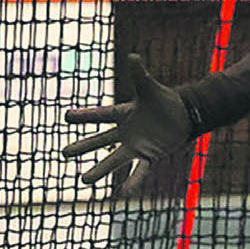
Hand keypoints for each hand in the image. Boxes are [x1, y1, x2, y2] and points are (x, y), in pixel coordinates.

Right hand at [61, 54, 194, 188]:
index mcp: (123, 114)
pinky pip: (139, 171)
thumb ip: (140, 75)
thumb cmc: (166, 100)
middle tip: (65, 153)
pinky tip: (123, 193)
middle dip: (83, 146)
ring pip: (114, 160)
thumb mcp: (151, 88)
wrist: (184, 116)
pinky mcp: (148, 156)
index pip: (100, 115)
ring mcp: (136, 145)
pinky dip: (132, 181)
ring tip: (84, 180)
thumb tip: (132, 56)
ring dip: (100, 169)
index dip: (84, 116)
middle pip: (101, 140)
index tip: (66, 116)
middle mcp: (126, 131)